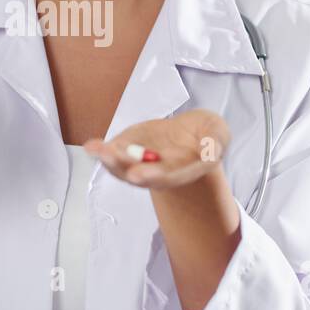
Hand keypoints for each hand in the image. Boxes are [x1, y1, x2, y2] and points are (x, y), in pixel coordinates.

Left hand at [83, 109, 230, 191]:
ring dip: (109, 160)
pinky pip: (114, 153)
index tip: (139, 175)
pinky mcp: (129, 149)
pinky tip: (91, 146)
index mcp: (183, 170)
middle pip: (140, 175)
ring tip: (97, 149)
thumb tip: (211, 151)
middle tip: (111, 158)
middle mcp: (159, 172)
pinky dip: (101, 151)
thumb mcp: (217, 133)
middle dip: (125, 168)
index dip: (154, 175)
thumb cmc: (206, 134)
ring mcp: (141, 162)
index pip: (169, 176)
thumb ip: (215, 141)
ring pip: (123, 167)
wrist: (190, 133)